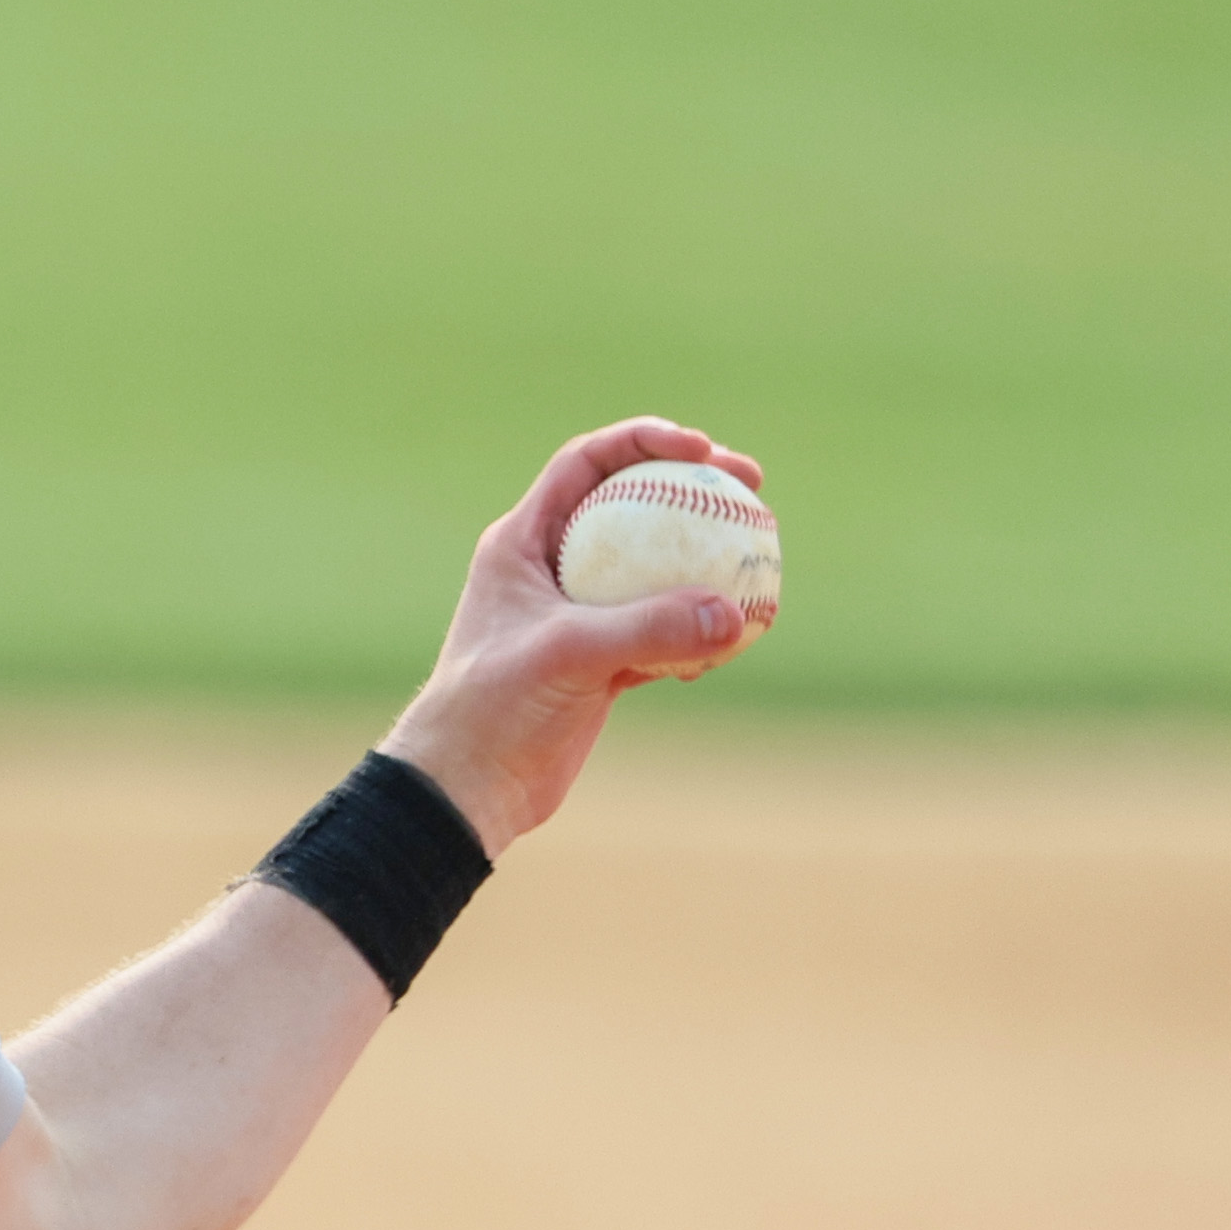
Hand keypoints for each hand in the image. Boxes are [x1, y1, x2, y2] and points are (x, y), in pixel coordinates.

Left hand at [381, 417, 763, 855]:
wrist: (469, 789)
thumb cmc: (492, 709)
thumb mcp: (567, 655)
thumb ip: (650, 627)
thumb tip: (735, 612)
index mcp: (523, 542)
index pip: (587, 462)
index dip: (644, 440)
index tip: (701, 448)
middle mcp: (551, 569)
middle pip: (634, 504)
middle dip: (696, 490)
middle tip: (753, 490)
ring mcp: (580, 616)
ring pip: (656, 571)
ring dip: (708, 565)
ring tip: (761, 564)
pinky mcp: (602, 662)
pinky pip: (664, 632)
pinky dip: (700, 633)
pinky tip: (730, 646)